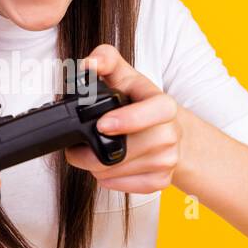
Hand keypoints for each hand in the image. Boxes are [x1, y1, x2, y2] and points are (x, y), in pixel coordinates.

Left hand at [63, 44, 182, 193]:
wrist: (166, 129)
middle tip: (77, 148)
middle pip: (128, 151)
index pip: (154, 112)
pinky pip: (129, 187)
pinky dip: (111, 181)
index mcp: (164, 105)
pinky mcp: (163, 180)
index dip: (128, 119)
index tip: (102, 124)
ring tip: (93, 155)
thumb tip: (88, 64)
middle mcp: (170, 133)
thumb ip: (105, 60)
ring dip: (97, 168)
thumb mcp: (124, 75)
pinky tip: (108, 170)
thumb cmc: (140, 101)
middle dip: (92, 153)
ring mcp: (169, 159)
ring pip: (121, 172)